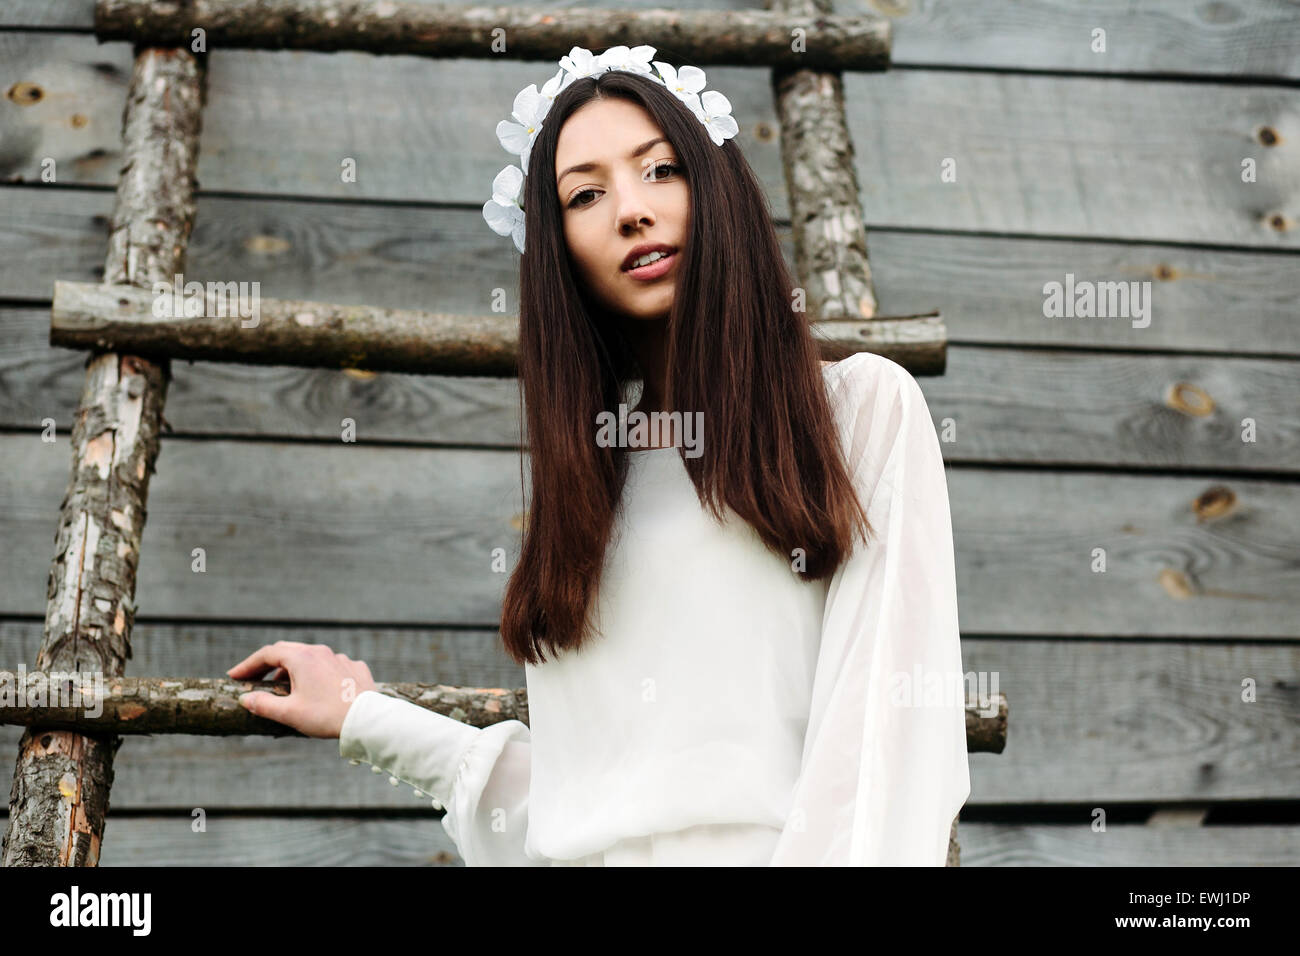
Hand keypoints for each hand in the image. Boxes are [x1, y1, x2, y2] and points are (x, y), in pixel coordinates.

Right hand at [226, 641, 378, 738]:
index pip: (267, 654)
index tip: (234, 676)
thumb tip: (246, 699)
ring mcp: (341, 658)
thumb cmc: (326, 716)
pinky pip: (331, 666)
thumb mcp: (289, 713)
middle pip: (288, 651)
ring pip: (311, 658)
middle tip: (253, 678)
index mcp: (302, 657)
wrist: (367, 720)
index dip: (248, 664)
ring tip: (284, 687)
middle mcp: (322, 651)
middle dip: (268, 664)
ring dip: (293, 669)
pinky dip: (318, 674)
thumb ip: (264, 704)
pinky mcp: (355, 668)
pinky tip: (317, 688)